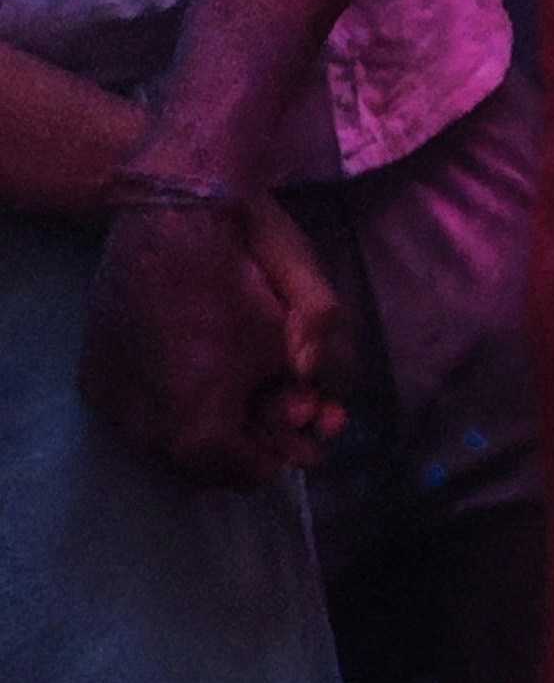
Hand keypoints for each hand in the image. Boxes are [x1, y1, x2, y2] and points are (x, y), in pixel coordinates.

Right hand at [82, 190, 351, 484]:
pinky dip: (166, 404)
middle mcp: (148, 430)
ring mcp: (114, 406)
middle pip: (205, 465)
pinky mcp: (94, 380)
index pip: (251, 473)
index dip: (280, 449)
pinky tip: (187, 368)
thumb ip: (329, 371)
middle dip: (242, 440)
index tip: (293, 420)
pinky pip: (137, 414)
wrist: (166, 209)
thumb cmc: (245, 264)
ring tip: (226, 384)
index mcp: (201, 426)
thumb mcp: (308, 316)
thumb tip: (322, 407)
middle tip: (266, 407)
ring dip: (201, 426)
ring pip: (166, 443)